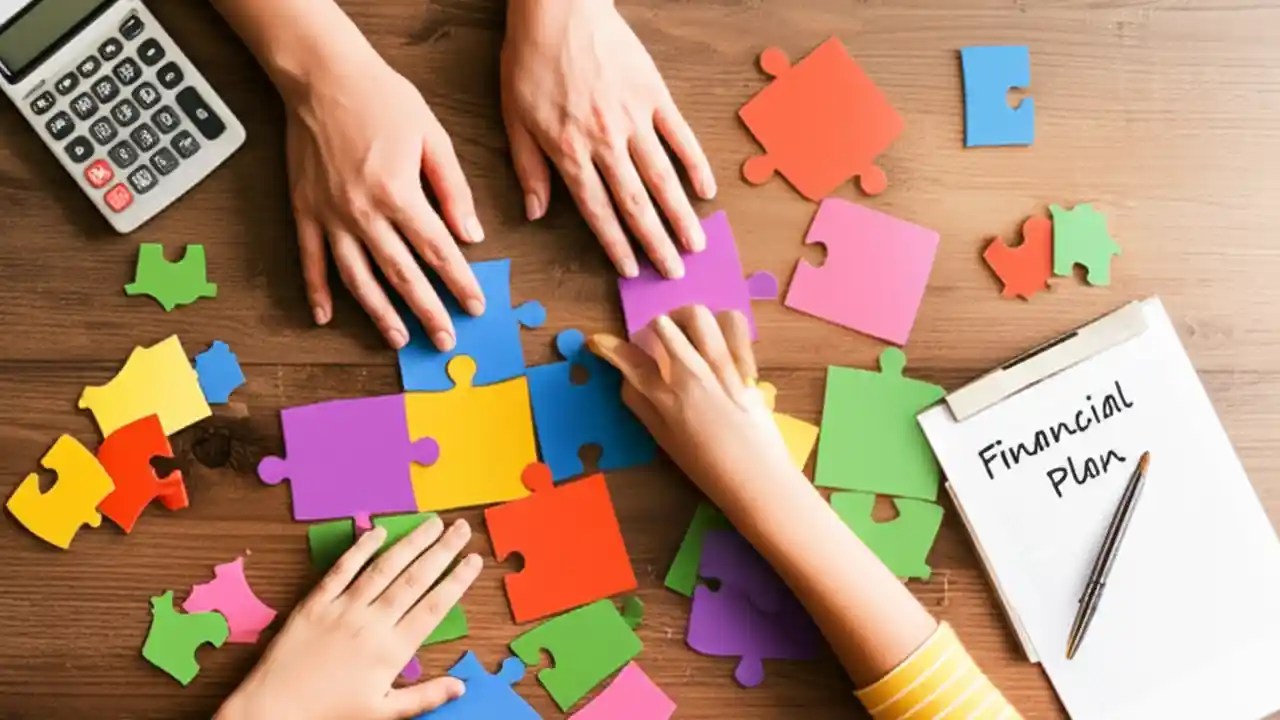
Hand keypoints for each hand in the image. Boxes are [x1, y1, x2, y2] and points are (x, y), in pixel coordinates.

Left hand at [216, 518, 482, 719]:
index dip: (457, 580)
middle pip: (415, 579)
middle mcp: (372, 622)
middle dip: (442, 551)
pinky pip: (342, 569)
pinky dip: (361, 548)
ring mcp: (343, 608)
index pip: (433, 606)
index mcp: (392, 650)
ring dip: (411, 542)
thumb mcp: (382, 712)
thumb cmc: (329, 714)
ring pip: (384, 567)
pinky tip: (378, 531)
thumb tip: (461, 686)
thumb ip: (424, 697)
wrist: (274, 710)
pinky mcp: (316, 602)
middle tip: (462, 528)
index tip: (474, 560)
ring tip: (432, 523)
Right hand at [286, 53, 484, 349]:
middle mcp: (363, 212)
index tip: (475, 306)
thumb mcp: (433, 137)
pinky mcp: (304, 210)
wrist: (322, 74)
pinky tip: (325, 317)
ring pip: (358, 278)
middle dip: (428, 311)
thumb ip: (454, 189)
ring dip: (379, 314)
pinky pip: (310, 260)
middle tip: (445, 340)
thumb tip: (471, 235)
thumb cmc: (381, 98)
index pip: (438, 251)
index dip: (460, 283)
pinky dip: (317, 291)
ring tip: (398, 339)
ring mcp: (330, 215)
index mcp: (399, 193)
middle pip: (402, 275)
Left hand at [501, 0, 715, 279]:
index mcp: (569, 152)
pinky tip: (706, 191)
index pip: (597, 210)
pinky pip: (680, 136)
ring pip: (662, 178)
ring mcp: (634, 118)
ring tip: (695, 245)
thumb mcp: (514, 117)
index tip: (630, 271)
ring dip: (680, 216)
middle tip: (674, 274)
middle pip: (635, 204)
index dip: (615, 245)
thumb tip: (535, 213)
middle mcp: (605, 142)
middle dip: (655, 243)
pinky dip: (695, 165)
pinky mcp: (654, 94)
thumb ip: (528, 168)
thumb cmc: (530, 60)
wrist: (558, 7)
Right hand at [588, 307, 796, 503]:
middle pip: (663, 327)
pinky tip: (721, 341)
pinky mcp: (747, 366)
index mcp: (666, 401)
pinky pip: (734, 326)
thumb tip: (627, 378)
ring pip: (698, 317)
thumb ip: (643, 405)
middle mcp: (691, 377)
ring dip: (687, 317)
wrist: (757, 479)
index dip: (609, 347)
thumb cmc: (708, 466)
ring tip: (689, 330)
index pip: (629, 361)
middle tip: (660, 338)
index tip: (599, 341)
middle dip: (656, 326)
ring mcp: (721, 368)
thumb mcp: (665, 439)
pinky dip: (723, 324)